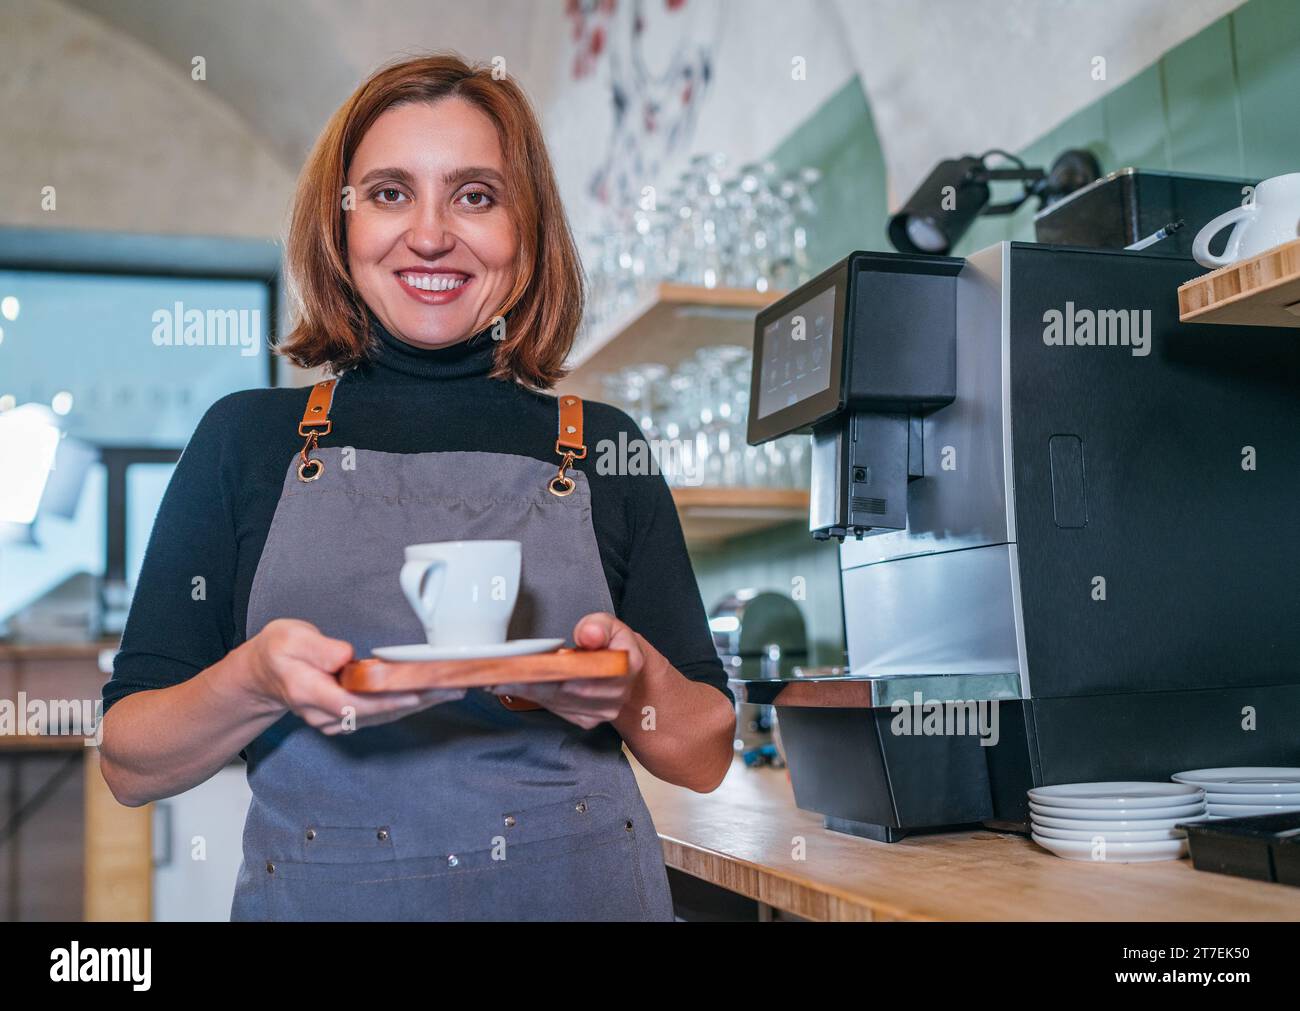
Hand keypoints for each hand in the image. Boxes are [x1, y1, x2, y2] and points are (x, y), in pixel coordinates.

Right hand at [241, 618, 465, 733]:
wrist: (264, 674)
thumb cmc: (279, 652)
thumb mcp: (290, 637)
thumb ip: (319, 648)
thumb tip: (348, 657)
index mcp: (308, 692)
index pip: (352, 702)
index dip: (386, 700)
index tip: (417, 692)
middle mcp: (323, 713)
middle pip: (376, 712)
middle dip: (416, 700)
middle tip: (452, 686)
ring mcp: (335, 720)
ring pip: (383, 715)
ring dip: (418, 703)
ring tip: (452, 688)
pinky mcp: (347, 717)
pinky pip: (381, 713)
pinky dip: (407, 703)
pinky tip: (431, 693)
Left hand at [490, 613, 654, 729]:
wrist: (627, 674)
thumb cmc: (614, 646)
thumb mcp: (612, 625)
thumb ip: (599, 626)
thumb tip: (588, 635)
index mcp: (625, 667)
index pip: (585, 671)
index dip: (553, 669)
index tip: (526, 664)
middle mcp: (614, 695)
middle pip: (564, 690)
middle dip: (530, 680)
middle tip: (499, 671)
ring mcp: (600, 712)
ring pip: (555, 701)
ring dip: (524, 690)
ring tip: (497, 677)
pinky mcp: (585, 720)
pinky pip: (554, 709)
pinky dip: (531, 697)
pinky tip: (512, 686)